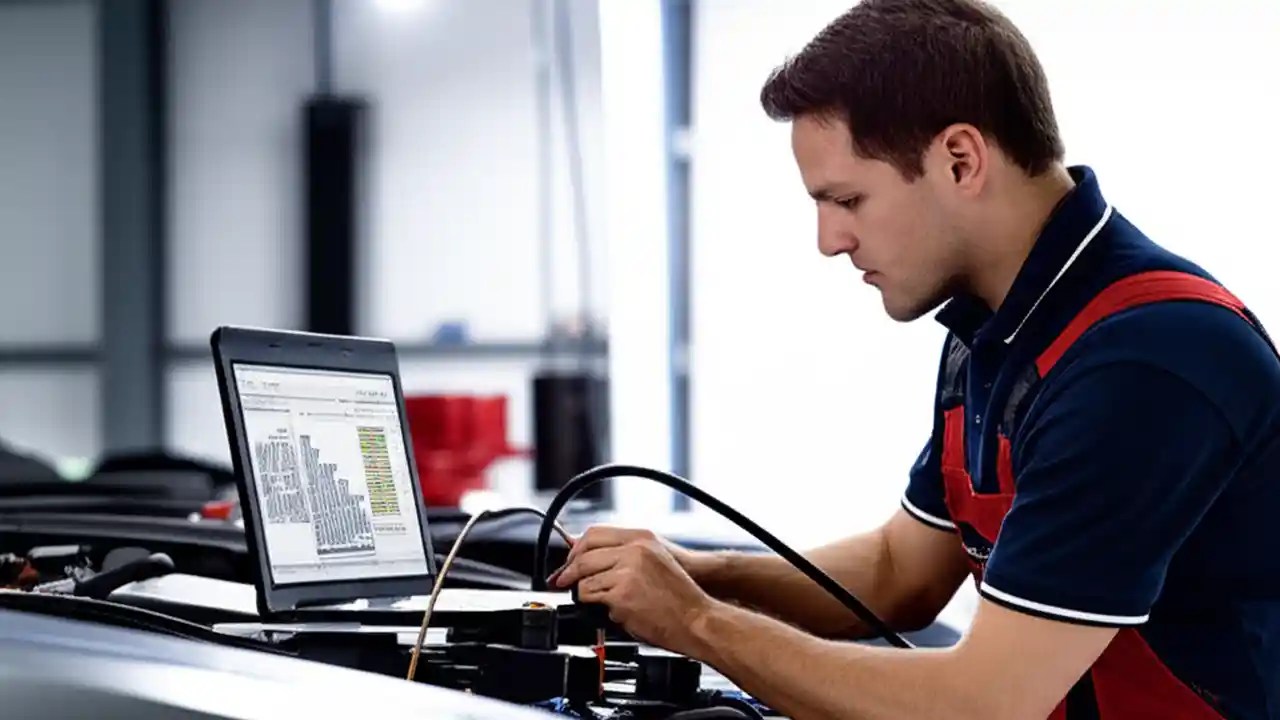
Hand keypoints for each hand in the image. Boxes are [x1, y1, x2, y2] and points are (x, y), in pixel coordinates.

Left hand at [551, 527, 715, 656]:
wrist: (697, 617)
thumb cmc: (680, 595)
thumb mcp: (657, 559)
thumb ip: (627, 553)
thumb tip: (595, 557)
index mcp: (641, 538)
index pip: (594, 533)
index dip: (576, 549)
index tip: (569, 561)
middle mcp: (634, 550)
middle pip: (584, 555)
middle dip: (569, 572)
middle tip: (562, 582)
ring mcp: (627, 572)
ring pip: (585, 579)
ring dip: (584, 593)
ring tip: (595, 601)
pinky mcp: (622, 595)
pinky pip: (592, 598)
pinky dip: (596, 608)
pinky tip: (613, 611)